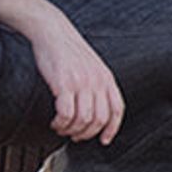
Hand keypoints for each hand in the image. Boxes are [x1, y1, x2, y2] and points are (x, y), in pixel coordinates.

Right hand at [29, 19, 124, 145]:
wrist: (53, 32)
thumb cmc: (69, 51)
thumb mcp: (92, 67)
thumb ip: (97, 85)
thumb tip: (95, 109)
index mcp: (107, 78)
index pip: (117, 109)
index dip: (113, 128)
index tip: (104, 140)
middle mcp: (97, 81)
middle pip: (100, 119)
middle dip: (86, 133)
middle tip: (74, 135)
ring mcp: (82, 82)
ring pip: (83, 120)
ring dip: (71, 130)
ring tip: (62, 128)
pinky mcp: (64, 83)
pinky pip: (67, 114)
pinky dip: (61, 124)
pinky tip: (56, 122)